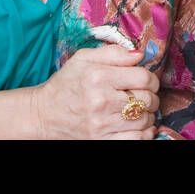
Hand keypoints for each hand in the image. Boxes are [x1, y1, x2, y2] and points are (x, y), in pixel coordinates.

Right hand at [34, 45, 159, 138]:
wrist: (42, 115)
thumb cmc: (65, 83)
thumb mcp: (83, 59)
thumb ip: (113, 53)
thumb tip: (140, 55)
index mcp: (98, 76)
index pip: (143, 78)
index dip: (151, 79)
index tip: (147, 81)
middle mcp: (101, 101)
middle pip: (146, 99)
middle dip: (152, 97)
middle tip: (147, 96)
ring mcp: (101, 124)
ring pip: (143, 120)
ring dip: (149, 114)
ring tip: (141, 110)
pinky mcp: (100, 141)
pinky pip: (135, 139)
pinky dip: (145, 133)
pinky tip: (142, 127)